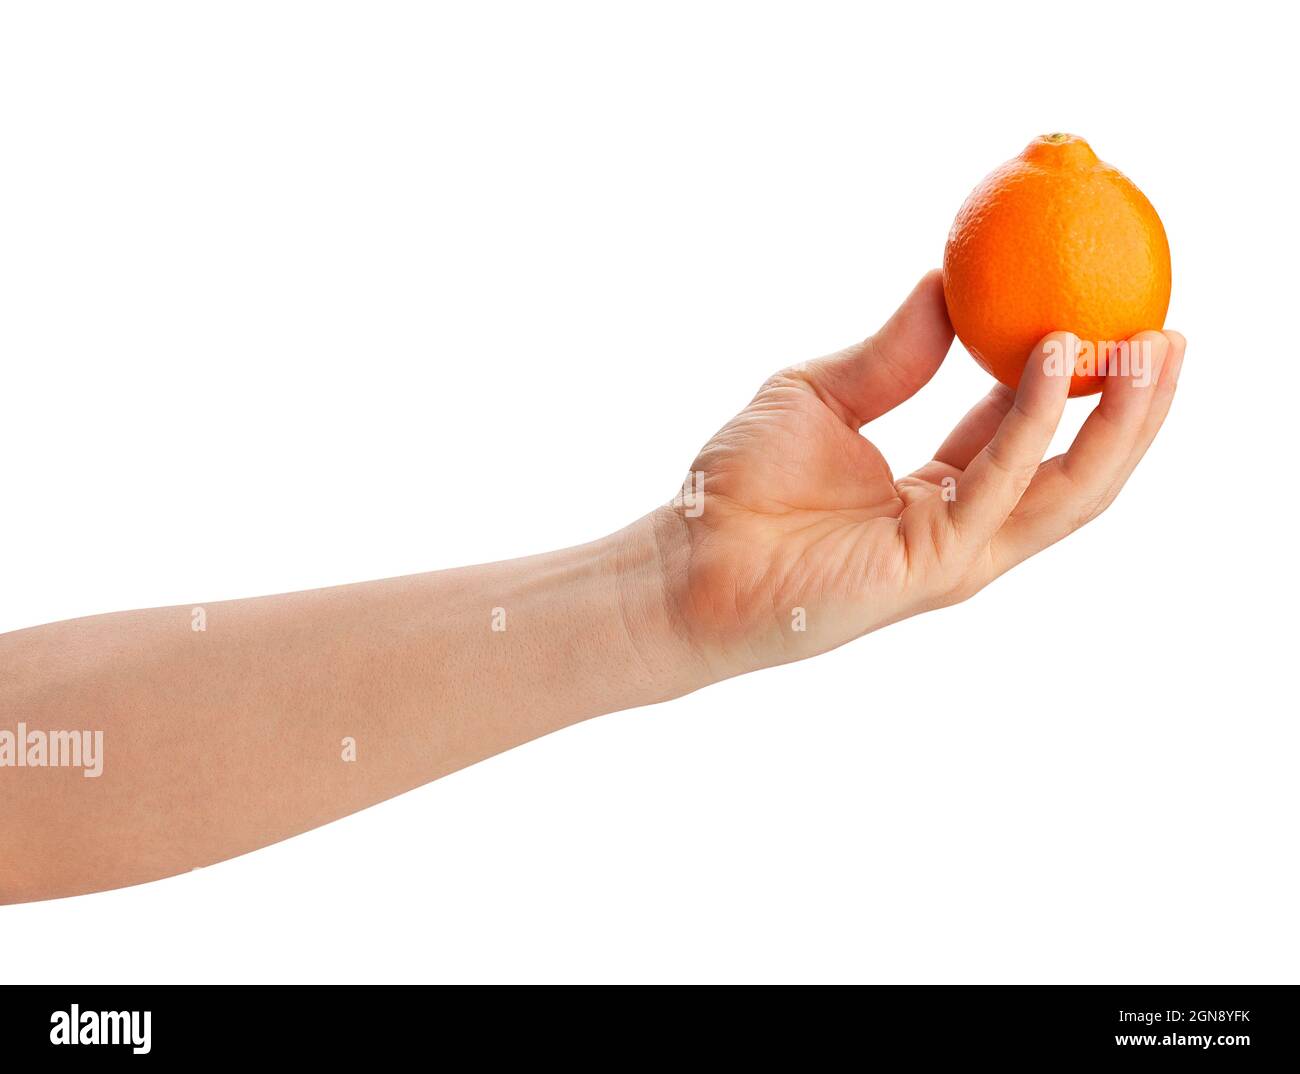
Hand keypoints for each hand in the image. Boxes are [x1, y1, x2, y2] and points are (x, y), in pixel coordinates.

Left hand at [647, 270, 1184, 679]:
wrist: (685, 557)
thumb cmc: (740, 486)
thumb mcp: (822, 395)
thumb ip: (891, 354)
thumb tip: (943, 283)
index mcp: (940, 492)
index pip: (1031, 437)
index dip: (1079, 386)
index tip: (1115, 321)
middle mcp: (961, 525)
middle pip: (1075, 471)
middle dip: (1132, 410)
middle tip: (1168, 336)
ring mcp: (954, 552)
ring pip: (1067, 488)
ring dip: (1117, 417)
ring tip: (1150, 345)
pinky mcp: (934, 563)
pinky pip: (1002, 483)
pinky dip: (1036, 418)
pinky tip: (1056, 355)